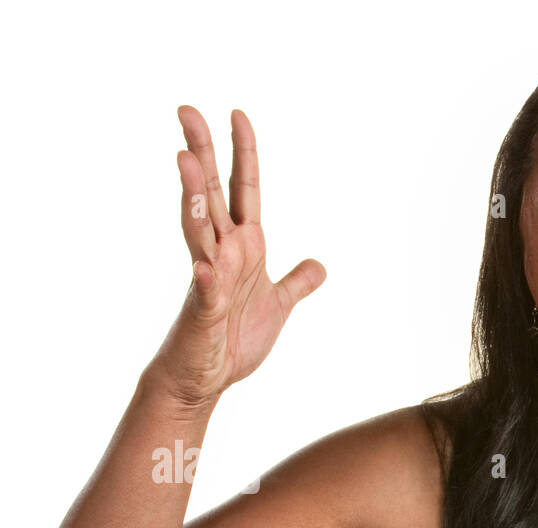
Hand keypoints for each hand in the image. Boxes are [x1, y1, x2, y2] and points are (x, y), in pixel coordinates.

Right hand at [151, 106, 324, 405]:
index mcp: (244, 247)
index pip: (244, 190)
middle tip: (186, 109)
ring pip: (200, 229)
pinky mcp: (204, 311)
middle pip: (212, 194)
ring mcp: (209, 279)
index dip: (244, 153)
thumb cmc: (235, 340)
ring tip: (186, 161)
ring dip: (194, 197)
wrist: (207, 377)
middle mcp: (222, 253)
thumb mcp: (279, 305)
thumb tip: (320, 265)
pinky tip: (203, 265)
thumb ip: (297, 282)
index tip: (238, 114)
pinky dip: (206, 277)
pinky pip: (205, 290)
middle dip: (202, 152)